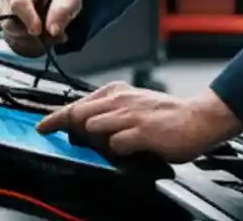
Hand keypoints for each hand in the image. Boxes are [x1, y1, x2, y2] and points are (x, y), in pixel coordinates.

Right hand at [0, 0, 81, 57]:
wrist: (56, 1)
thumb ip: (62, 11)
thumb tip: (52, 31)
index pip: (19, 3)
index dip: (28, 19)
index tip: (38, 31)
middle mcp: (8, 0)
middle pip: (10, 24)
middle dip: (32, 35)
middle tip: (55, 36)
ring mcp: (4, 16)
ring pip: (12, 38)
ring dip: (34, 43)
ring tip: (52, 36)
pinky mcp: (7, 31)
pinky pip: (15, 45)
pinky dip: (31, 47)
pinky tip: (43, 40)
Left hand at [36, 82, 242, 163]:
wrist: (199, 118)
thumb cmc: (167, 115)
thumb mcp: (134, 105)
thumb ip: (110, 112)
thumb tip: (87, 127)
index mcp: (116, 92)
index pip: (76, 104)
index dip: (56, 118)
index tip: (42, 127)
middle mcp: (119, 100)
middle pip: (78, 116)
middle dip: (77, 132)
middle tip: (88, 142)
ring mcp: (130, 115)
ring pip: (93, 128)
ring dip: (98, 142)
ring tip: (118, 145)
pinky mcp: (142, 132)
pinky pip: (116, 145)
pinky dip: (119, 151)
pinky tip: (132, 150)